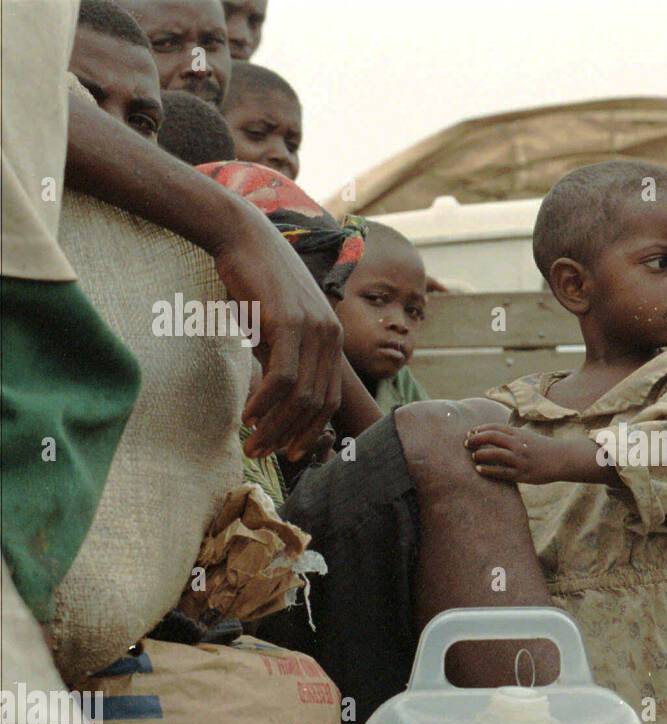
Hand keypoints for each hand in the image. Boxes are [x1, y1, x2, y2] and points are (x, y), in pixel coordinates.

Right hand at [216, 207, 344, 461]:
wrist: (243, 235)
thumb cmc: (256, 280)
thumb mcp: (279, 322)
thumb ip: (284, 355)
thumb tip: (275, 396)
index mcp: (334, 338)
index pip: (330, 397)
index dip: (311, 430)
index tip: (291, 451)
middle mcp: (331, 336)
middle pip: (317, 404)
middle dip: (290, 436)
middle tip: (263, 454)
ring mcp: (313, 329)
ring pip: (301, 396)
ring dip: (275, 426)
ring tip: (253, 443)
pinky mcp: (289, 323)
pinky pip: (282, 377)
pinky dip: (266, 403)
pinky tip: (248, 416)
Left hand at [465, 423, 561, 483]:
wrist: (562, 459)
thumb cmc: (542, 448)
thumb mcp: (527, 436)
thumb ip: (511, 435)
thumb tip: (490, 434)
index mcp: (519, 433)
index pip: (495, 427)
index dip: (480, 429)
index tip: (470, 433)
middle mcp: (518, 444)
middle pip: (492, 437)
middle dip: (476, 439)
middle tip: (466, 444)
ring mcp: (520, 459)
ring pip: (494, 454)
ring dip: (480, 454)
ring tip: (473, 456)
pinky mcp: (522, 474)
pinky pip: (501, 472)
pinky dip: (488, 470)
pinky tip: (479, 469)